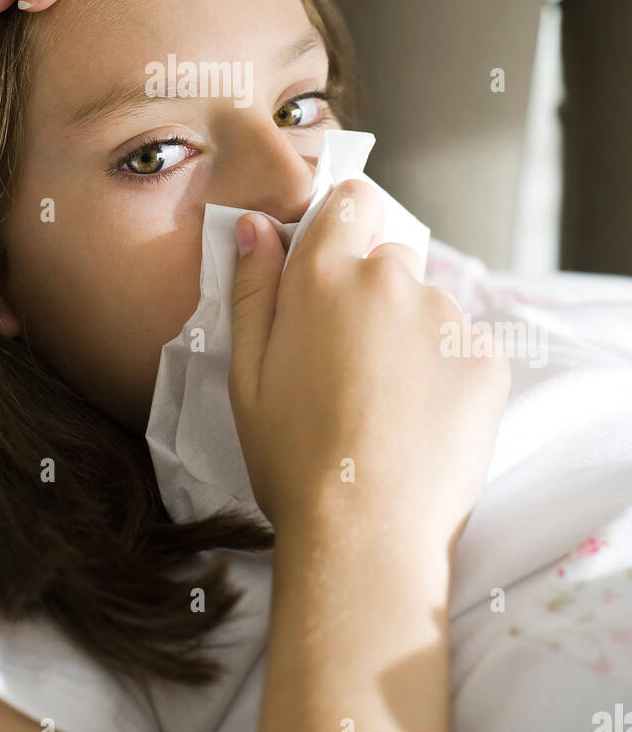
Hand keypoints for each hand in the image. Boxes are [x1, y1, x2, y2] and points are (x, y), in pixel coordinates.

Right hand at [228, 179, 510, 544]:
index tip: (336, 263)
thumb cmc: (292, 457)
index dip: (345, 223)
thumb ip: (252, 288)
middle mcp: (388, 279)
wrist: (365, 532)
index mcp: (322, 275)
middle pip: (389, 257)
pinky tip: (420, 421)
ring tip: (387, 404)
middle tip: (351, 364)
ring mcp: (444, 317)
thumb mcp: (245, 373)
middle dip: (372, 293)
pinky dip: (447, 373)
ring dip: (411, 335)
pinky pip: (464, 346)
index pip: (352, 199)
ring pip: (428, 306)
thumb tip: (256, 224)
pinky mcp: (486, 357)